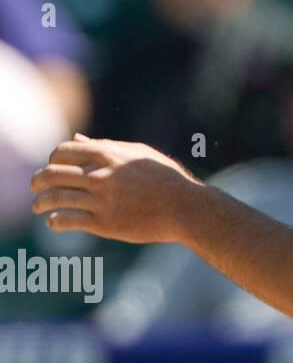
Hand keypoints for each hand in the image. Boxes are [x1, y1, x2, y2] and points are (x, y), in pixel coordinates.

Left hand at [30, 134, 199, 243]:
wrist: (186, 207)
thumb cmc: (166, 178)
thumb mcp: (138, 153)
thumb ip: (106, 145)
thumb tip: (77, 138)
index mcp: (108, 154)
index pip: (62, 152)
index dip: (53, 159)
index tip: (53, 168)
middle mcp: (100, 175)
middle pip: (51, 174)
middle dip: (37, 181)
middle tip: (35, 187)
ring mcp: (101, 200)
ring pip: (54, 198)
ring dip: (40, 203)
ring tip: (39, 207)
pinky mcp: (104, 223)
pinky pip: (66, 220)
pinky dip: (54, 221)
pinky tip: (54, 222)